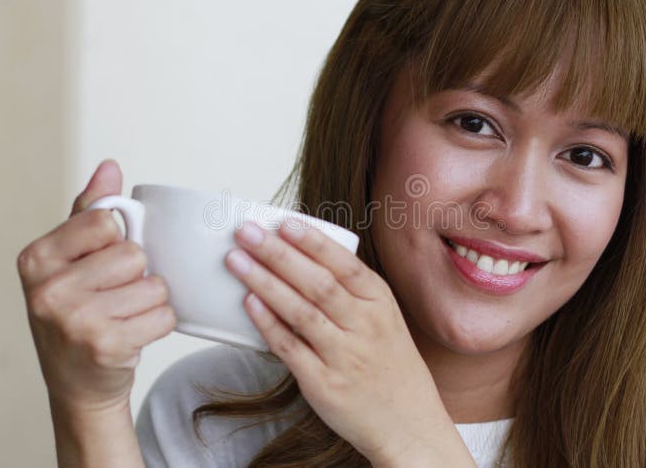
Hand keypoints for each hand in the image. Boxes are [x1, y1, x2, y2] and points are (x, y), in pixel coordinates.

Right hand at [17, 159, 175, 413]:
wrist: (78, 384)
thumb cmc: (77, 313)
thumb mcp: (70, 261)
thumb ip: (89, 212)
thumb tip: (110, 166)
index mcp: (37, 258)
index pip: (104, 221)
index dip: (117, 239)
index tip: (102, 261)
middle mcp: (49, 289)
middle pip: (133, 254)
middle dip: (137, 274)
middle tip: (114, 295)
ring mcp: (75, 320)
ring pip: (154, 285)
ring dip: (151, 301)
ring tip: (125, 315)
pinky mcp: (106, 346)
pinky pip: (164, 315)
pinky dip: (159, 323)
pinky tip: (134, 333)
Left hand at [224, 219, 469, 464]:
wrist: (409, 423)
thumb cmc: (390, 364)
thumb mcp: (384, 318)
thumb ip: (351, 290)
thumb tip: (302, 254)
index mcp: (380, 303)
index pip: (344, 264)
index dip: (312, 242)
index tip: (283, 222)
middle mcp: (364, 326)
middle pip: (317, 283)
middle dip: (279, 254)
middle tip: (246, 232)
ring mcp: (344, 356)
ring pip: (300, 311)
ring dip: (265, 282)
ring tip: (236, 260)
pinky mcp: (324, 384)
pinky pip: (290, 348)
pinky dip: (268, 324)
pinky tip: (248, 303)